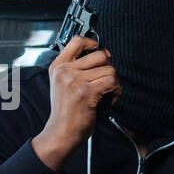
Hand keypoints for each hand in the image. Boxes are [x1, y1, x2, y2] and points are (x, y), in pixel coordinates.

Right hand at [33, 36, 119, 170]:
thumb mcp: (62, 84)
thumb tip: (101, 54)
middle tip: (106, 78)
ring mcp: (75, 81)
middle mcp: (65, 71)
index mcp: (58, 66)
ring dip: (114, 81)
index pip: (77, 41)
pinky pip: (111, 82)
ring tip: (108, 92)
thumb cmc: (65, 111)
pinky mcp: (87, 93)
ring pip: (109, 69)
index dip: (93, 43)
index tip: (100, 52)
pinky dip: (116, 91)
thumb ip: (75, 68)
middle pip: (99, 54)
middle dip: (108, 66)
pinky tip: (110, 99)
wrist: (61, 131)